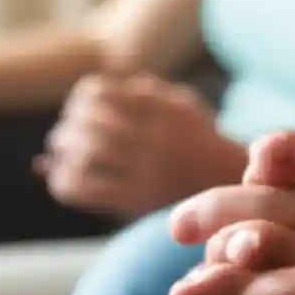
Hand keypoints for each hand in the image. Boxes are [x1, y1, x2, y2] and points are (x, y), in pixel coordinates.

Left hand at [38, 74, 245, 217]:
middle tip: (64, 137)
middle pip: (87, 123)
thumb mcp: (179, 104)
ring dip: (62, 153)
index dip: (80, 99)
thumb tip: (85, 94)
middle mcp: (158, 138)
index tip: (82, 110)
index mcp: (164, 108)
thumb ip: (136, 93)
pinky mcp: (138, 201)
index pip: (98, 93)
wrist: (232, 185)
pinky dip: (63, 182)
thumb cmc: (196, 141)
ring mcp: (148, 171)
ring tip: (62, 157)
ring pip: (83, 154)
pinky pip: (84, 189)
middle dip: (66, 128)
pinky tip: (64, 180)